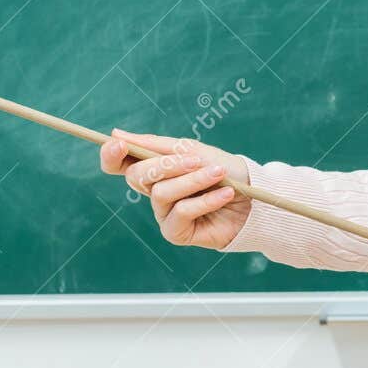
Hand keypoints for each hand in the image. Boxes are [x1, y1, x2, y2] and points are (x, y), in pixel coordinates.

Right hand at [99, 129, 251, 249]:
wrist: (256, 199)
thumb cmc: (226, 171)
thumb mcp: (194, 151)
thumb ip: (156, 145)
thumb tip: (116, 134)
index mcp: (155, 170)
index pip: (119, 164)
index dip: (111, 155)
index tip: (119, 143)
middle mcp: (154, 192)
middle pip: (137, 176)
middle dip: (167, 165)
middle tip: (195, 159)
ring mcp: (164, 213)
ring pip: (161, 193)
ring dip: (194, 180)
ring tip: (218, 173)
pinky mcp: (176, 233)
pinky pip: (181, 212)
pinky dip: (206, 200)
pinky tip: (226, 194)